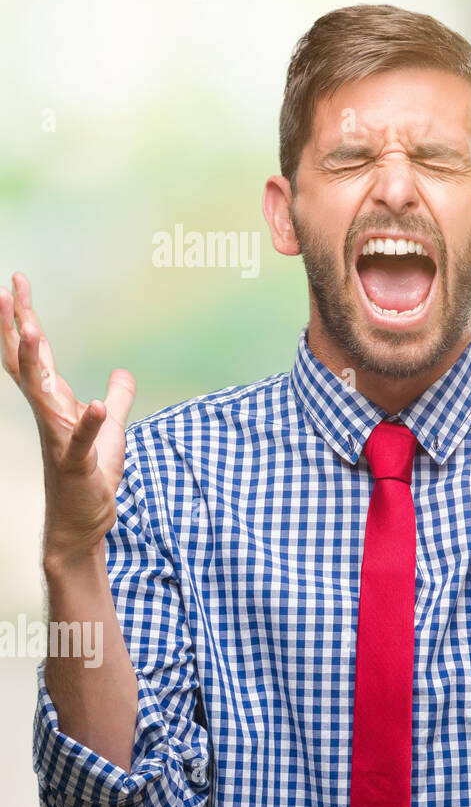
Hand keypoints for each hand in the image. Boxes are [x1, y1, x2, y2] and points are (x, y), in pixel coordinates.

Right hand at [1, 273, 135, 557]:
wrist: (84, 522)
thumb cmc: (91, 475)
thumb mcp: (112, 430)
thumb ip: (118, 400)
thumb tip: (122, 373)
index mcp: (56, 404)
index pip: (37, 355)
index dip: (24, 319)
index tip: (15, 284)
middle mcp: (50, 416)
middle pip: (28, 364)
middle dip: (17, 327)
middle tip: (7, 290)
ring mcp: (59, 439)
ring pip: (42, 395)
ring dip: (36, 363)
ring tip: (31, 330)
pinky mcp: (77, 464)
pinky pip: (81, 441)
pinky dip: (90, 423)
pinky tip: (95, 405)